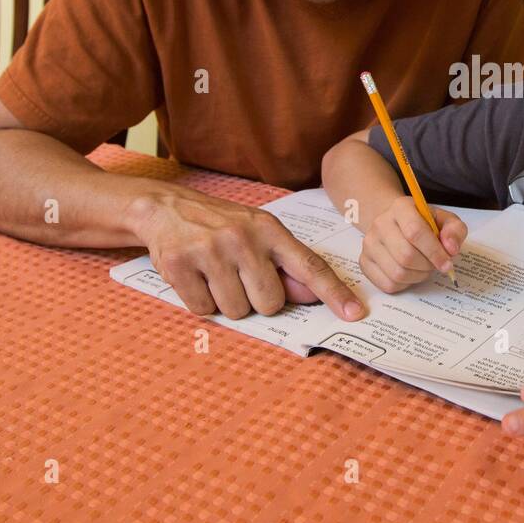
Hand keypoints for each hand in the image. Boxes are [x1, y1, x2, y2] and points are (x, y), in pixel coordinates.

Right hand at [127, 186, 363, 320]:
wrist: (167, 208)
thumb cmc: (222, 226)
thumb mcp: (258, 234)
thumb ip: (285, 265)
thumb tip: (311, 295)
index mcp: (271, 230)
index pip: (310, 266)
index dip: (334, 293)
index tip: (355, 313)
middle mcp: (244, 238)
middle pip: (270, 303)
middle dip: (258, 301)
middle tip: (240, 278)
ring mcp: (211, 251)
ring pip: (237, 311)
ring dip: (227, 302)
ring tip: (216, 275)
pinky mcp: (180, 266)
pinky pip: (204, 310)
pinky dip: (201, 302)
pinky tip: (197, 278)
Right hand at [359, 197, 466, 292]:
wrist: (397, 224)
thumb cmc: (424, 224)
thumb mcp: (445, 220)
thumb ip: (454, 231)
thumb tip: (451, 249)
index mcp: (401, 208)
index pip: (415, 232)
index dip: (434, 252)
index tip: (447, 264)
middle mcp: (380, 224)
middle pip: (406, 255)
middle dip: (427, 265)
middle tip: (435, 264)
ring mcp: (369, 244)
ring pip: (397, 273)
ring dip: (418, 276)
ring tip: (423, 267)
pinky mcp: (364, 262)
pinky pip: (388, 284)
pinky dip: (405, 284)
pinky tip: (410, 272)